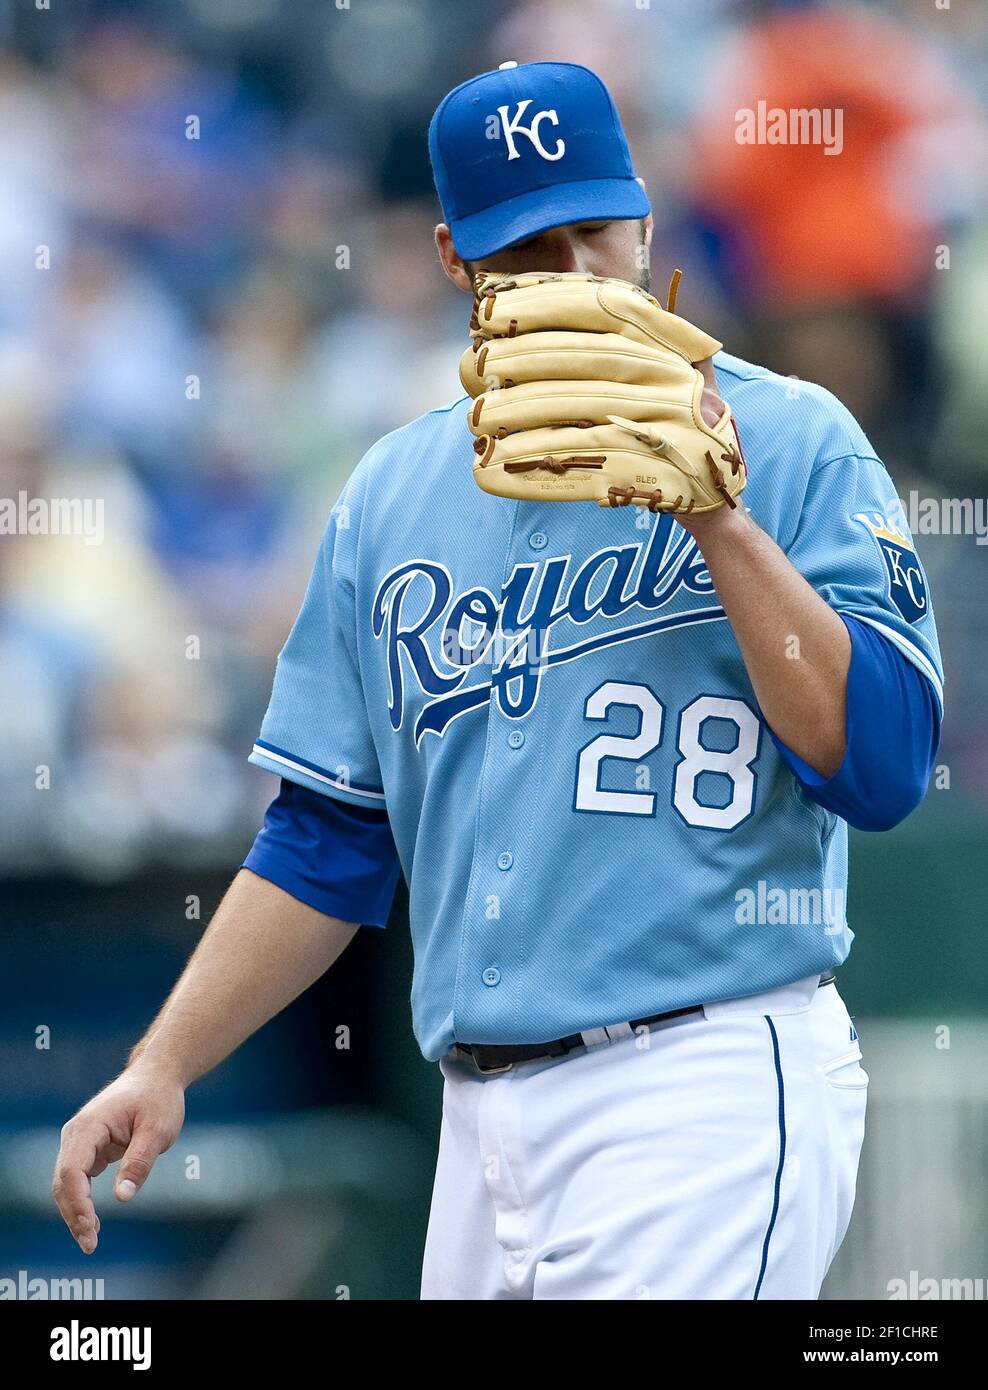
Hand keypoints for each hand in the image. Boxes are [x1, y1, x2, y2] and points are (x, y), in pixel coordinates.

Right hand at [52, 1063, 184, 1254]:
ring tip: (91, 1240)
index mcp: (89, 1126)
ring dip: (75, 1212)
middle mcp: (76, 1134)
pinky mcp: (88, 1149)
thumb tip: (123, 1197)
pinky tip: (92, 1222)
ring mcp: (80, 1142)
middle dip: (74, 1214)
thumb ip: (139, 1162)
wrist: (156, 1077)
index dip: (78, 1202)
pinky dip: (82, 1201)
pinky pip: (78, 1180)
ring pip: (67, 1184)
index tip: (91, 1228)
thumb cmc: (158, 1099)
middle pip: (63, 1181)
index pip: (72, 1171)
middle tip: (90, 1244)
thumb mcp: (158, 1130)